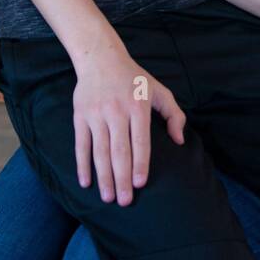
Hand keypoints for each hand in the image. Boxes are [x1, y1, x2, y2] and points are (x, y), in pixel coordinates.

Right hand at [72, 40, 185, 204]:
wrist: (101, 58)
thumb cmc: (134, 78)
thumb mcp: (160, 90)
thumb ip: (174, 115)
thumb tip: (179, 141)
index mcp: (137, 107)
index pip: (140, 141)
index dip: (140, 163)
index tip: (140, 184)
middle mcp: (116, 111)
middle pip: (119, 150)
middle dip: (121, 178)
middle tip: (124, 201)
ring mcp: (96, 114)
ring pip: (99, 151)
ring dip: (103, 176)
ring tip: (108, 197)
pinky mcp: (80, 116)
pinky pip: (81, 144)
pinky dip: (82, 164)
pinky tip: (85, 182)